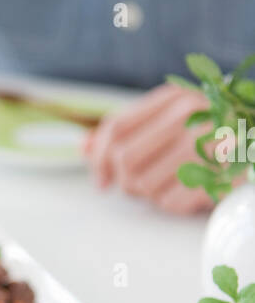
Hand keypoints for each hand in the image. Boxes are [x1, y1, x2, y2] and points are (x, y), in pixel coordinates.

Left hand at [85, 83, 212, 213]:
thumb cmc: (213, 137)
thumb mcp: (172, 123)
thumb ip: (128, 133)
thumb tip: (82, 148)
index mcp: (174, 98)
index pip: (116, 128)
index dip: (98, 158)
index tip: (100, 181)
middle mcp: (191, 116)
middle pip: (124, 161)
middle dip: (126, 182)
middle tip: (142, 186)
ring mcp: (207, 145)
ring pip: (145, 185)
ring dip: (152, 194)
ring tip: (174, 184)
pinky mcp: (221, 175)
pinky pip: (170, 203)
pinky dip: (175, 204)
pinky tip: (192, 192)